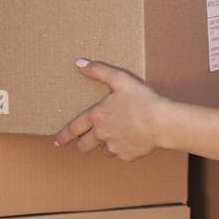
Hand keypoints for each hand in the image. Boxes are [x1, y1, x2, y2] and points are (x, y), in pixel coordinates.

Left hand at [52, 59, 173, 160]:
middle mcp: (102, 134)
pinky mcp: (127, 155)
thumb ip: (99, 71)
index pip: (74, 128)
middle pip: (84, 145)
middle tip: (84, 143)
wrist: (161, 122)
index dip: (64, 135)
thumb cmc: (142, 100)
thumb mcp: (120, 79)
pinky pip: (121, 154)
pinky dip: (123, 149)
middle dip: (83, 144)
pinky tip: (132, 140)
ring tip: (116, 137)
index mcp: (98, 116)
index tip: (57, 141)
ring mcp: (114, 146)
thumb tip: (80, 63)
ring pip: (104, 150)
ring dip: (106, 145)